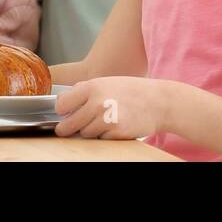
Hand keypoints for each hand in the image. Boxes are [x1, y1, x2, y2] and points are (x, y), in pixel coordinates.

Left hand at [53, 77, 167, 139]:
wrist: (159, 102)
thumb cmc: (133, 91)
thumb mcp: (107, 82)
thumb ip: (85, 90)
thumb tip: (65, 101)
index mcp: (92, 87)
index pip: (62, 104)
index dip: (61, 110)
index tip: (63, 112)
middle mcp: (97, 103)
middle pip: (69, 124)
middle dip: (67, 128)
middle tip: (67, 128)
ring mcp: (106, 119)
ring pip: (84, 134)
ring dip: (88, 131)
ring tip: (100, 122)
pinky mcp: (116, 133)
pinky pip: (100, 139)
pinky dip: (103, 136)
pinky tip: (113, 126)